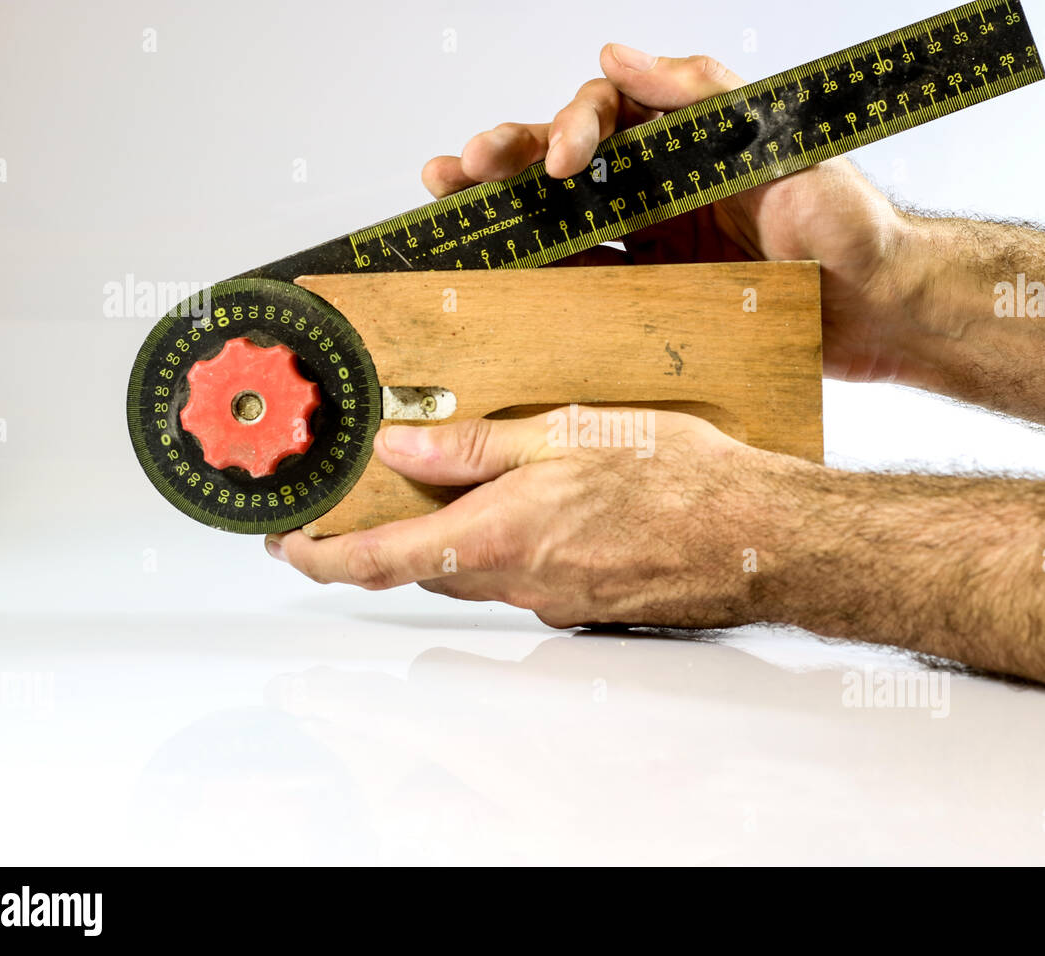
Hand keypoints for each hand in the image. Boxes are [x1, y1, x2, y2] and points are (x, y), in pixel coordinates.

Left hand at [266, 410, 811, 626]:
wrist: (757, 537)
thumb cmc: (679, 480)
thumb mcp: (570, 434)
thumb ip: (475, 448)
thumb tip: (400, 449)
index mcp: (500, 534)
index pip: (377, 562)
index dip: (320, 559)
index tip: (287, 545)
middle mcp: (516, 580)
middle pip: (421, 566)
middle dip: (384, 539)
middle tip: (369, 494)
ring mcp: (550, 599)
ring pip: (471, 570)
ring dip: (447, 538)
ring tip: (457, 488)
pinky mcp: (581, 604)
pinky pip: (518, 577)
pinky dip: (501, 546)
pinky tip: (534, 508)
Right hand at [421, 43, 924, 383]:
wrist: (886, 315)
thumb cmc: (857, 231)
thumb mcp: (792, 149)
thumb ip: (711, 102)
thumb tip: (624, 57)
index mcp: (698, 138)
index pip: (615, 110)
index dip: (575, 125)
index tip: (561, 159)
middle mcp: (673, 181)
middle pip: (575, 160)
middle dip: (514, 157)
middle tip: (467, 166)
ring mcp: (663, 236)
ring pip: (570, 215)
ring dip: (509, 207)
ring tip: (451, 197)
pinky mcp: (662, 288)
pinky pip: (591, 277)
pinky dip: (542, 270)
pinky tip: (499, 265)